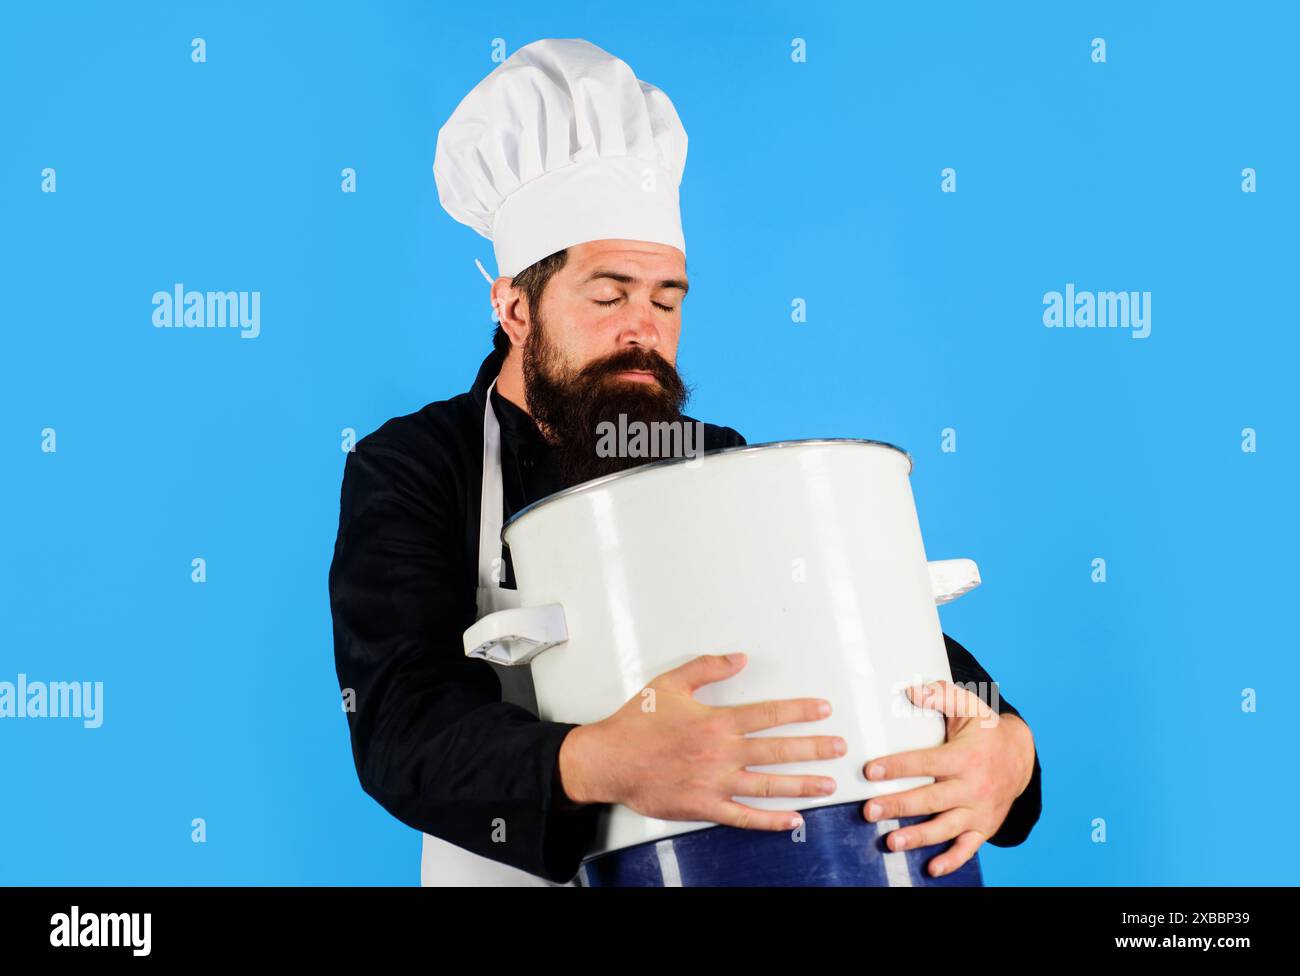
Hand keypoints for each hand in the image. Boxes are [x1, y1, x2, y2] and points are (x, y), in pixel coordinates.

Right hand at [558, 652, 846, 829]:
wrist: (608, 760)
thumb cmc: (636, 723)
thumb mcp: (671, 682)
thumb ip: (707, 668)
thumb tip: (739, 659)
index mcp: (716, 721)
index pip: (770, 714)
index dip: (800, 711)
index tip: (823, 710)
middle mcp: (721, 752)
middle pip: (778, 750)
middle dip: (813, 748)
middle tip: (838, 747)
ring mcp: (715, 783)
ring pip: (769, 784)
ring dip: (802, 785)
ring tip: (827, 784)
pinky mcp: (705, 807)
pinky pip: (744, 817)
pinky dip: (770, 821)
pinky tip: (792, 820)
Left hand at [860, 679, 1035, 877]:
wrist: (1020, 756)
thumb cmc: (985, 730)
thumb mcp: (969, 706)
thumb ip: (942, 696)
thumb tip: (912, 691)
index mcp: (965, 757)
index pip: (927, 762)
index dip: (899, 766)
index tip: (871, 770)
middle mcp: (973, 786)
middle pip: (932, 799)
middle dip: (899, 805)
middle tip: (870, 810)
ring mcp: (979, 810)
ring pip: (946, 827)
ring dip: (918, 837)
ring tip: (891, 842)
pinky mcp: (984, 827)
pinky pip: (968, 848)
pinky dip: (952, 860)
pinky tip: (931, 869)